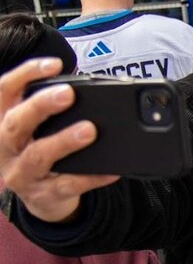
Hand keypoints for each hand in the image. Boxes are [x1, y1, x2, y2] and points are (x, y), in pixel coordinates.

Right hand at [0, 58, 117, 222]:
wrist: (41, 199)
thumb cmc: (41, 152)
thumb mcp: (34, 128)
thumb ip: (47, 108)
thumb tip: (83, 85)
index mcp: (2, 122)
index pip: (3, 91)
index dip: (25, 74)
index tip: (54, 64)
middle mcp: (5, 147)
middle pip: (15, 123)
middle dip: (41, 105)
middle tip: (68, 93)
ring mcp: (21, 173)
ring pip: (38, 156)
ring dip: (64, 141)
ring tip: (89, 130)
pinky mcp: (43, 195)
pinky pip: (68, 185)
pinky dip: (91, 177)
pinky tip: (111, 170)